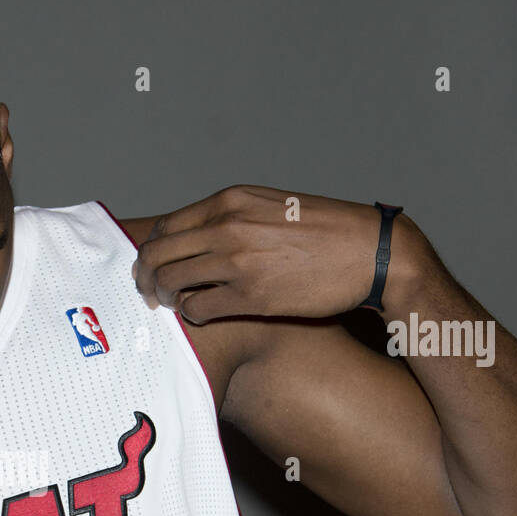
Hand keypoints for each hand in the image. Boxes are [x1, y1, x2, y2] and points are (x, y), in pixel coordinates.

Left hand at [131, 185, 421, 322]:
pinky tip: (201, 313)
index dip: (151, 251)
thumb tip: (197, 237)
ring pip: (170, 282)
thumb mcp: (273, 206)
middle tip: (150, 292)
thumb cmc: (324, 231)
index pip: (166, 227)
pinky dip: (191, 313)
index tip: (153, 266)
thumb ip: (233, 216)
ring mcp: (237, 261)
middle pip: (157, 254)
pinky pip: (197, 308)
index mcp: (230, 201)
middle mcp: (227, 227)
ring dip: (165, 297)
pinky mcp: (250, 295)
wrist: (370, 251)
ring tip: (174, 304)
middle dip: (146, 277)